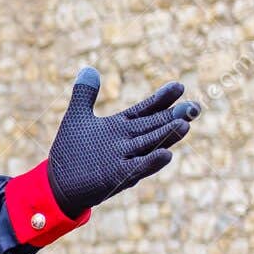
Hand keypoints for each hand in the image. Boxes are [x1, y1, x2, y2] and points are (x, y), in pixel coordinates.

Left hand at [47, 67, 200, 217]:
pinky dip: (151, 163)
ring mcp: (123, 160)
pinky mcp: (115, 177)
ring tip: (186, 124)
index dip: (162, 99)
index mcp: (121, 127)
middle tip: (196, 106)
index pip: (146, 110)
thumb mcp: (77, 117)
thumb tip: (89, 68)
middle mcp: (127, 142)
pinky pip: (136, 169)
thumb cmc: (70, 152)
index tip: (179, 86)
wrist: (57, 184)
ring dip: (167, 136)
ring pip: (150, 145)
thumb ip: (85, 94)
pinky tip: (166, 154)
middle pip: (154, 126)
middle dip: (174, 116)